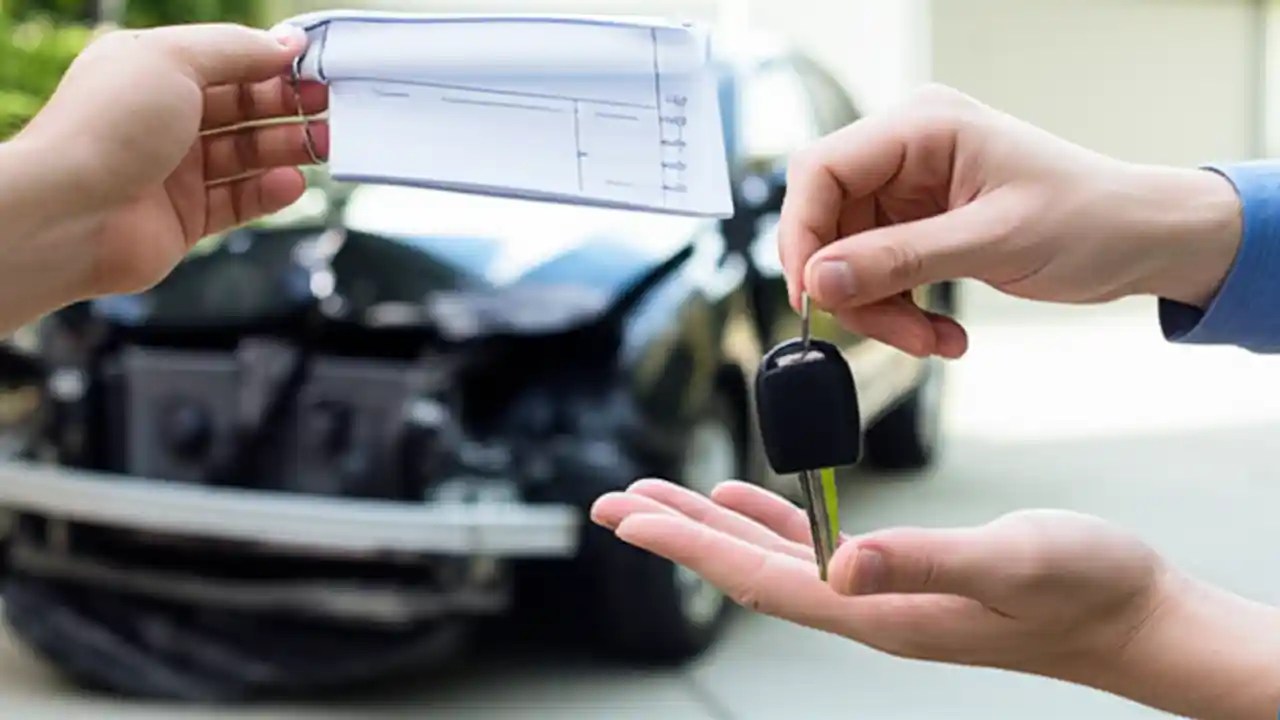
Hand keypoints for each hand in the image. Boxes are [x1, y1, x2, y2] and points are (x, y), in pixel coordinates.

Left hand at [8, 22, 327, 301]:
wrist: (69, 213)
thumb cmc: (109, 126)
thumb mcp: (174, 59)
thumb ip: (236, 49)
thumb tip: (287, 43)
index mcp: (153, 71)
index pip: (227, 61)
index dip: (273, 64)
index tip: (318, 68)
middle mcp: (163, 119)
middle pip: (243, 109)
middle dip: (289, 106)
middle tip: (332, 109)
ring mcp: (174, 172)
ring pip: (247, 155)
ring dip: (288, 148)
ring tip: (325, 146)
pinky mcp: (185, 219)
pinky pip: (239, 201)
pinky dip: (269, 192)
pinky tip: (292, 183)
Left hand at [592, 480, 1279, 718]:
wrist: (1133, 615)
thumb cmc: (1085, 588)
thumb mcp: (1008, 562)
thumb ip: (924, 561)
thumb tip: (842, 564)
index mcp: (877, 609)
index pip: (758, 577)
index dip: (688, 545)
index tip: (629, 517)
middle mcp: (864, 605)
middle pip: (745, 568)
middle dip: (675, 534)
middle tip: (611, 505)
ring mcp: (880, 591)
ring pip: (770, 554)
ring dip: (710, 525)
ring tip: (656, 498)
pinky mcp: (900, 573)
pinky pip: (814, 544)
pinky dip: (771, 520)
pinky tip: (745, 501)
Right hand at [779, 84, 1242, 358]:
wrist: (1143, 240)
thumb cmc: (1091, 219)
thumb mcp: (992, 242)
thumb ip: (899, 260)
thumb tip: (819, 278)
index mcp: (923, 126)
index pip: (821, 171)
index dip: (803, 235)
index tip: (811, 296)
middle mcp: (908, 150)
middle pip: (829, 222)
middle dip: (853, 288)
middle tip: (894, 333)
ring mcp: (911, 188)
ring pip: (849, 258)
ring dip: (881, 311)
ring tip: (930, 341)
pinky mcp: (921, 224)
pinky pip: (880, 273)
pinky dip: (901, 311)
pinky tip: (941, 334)